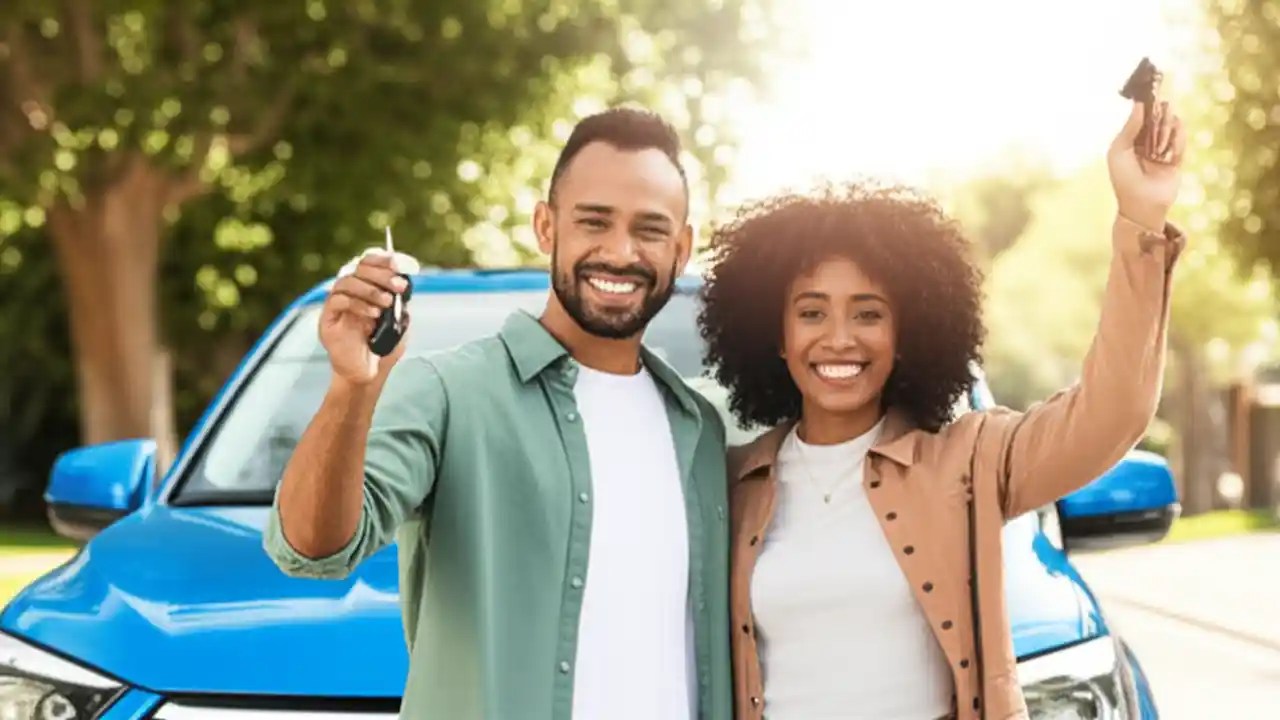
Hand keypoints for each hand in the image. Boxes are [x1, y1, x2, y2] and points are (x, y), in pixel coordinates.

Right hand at [320, 251, 410, 384]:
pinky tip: (373, 315)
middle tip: (399, 286)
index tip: (403, 265)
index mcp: (367, 287)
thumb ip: (400, 302)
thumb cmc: (382, 347)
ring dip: (370, 289)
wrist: (368, 374)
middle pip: (359, 267)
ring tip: (386, 303)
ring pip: (347, 281)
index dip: (385, 259)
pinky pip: (337, 301)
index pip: (370, 262)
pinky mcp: (328, 319)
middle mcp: (350, 292)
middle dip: (382, 274)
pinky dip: (357, 304)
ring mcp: (337, 304)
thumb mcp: (399, 322)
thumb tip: (403, 284)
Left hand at [1107, 99, 1185, 230]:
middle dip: (1160, 114)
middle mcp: (1147, 144)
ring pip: (1171, 130)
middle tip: (1163, 105)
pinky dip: (1177, 142)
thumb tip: (1138, 105)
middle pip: (1158, 120)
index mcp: (1130, 141)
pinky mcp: (1176, 161)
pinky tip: (1171, 144)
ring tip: (1162, 135)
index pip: (1141, 118)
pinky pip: (1180, 145)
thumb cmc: (1124, 179)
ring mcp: (1162, 152)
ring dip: (1168, 129)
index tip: (1152, 90)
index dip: (1147, 105)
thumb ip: (1129, 129)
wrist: (1141, 205)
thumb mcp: (1119, 151)